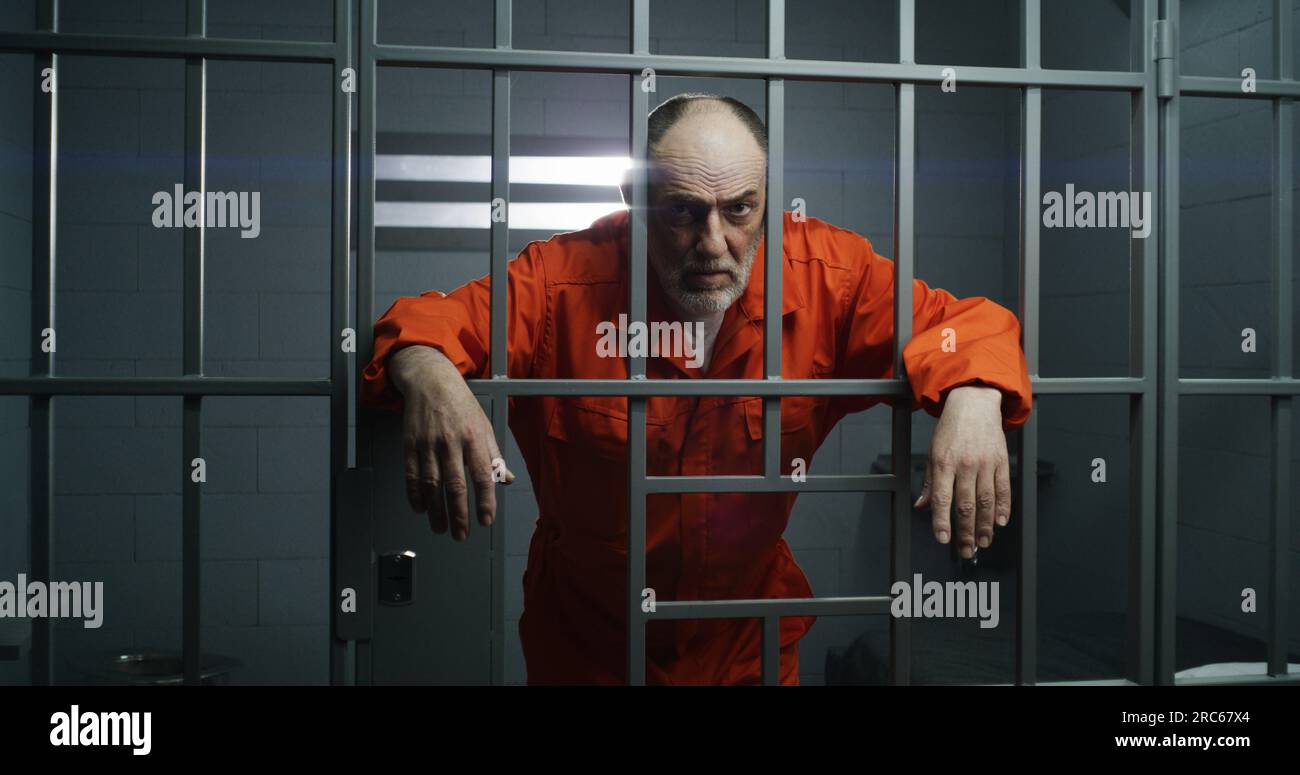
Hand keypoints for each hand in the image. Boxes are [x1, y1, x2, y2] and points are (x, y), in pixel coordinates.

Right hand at [391, 345, 515, 540]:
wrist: (431, 381)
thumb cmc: (461, 404)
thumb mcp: (484, 425)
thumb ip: (495, 456)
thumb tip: (507, 479)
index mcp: (474, 438)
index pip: (482, 475)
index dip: (485, 501)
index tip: (486, 521)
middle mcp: (451, 442)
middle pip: (455, 485)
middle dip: (459, 515)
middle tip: (462, 535)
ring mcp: (428, 444)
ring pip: (431, 484)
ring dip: (436, 511)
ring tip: (441, 528)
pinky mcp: (410, 444)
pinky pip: (411, 475)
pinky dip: (415, 495)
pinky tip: (421, 509)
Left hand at [912, 385, 1010, 558]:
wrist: (974, 403)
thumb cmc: (951, 430)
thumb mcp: (933, 453)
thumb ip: (930, 483)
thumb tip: (922, 507)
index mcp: (944, 463)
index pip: (942, 498)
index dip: (942, 522)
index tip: (943, 540)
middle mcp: (965, 465)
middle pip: (966, 505)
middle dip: (966, 532)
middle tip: (966, 551)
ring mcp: (985, 463)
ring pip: (987, 501)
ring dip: (985, 526)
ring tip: (983, 542)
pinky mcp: (1001, 462)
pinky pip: (1004, 489)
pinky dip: (1004, 508)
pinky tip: (1000, 523)